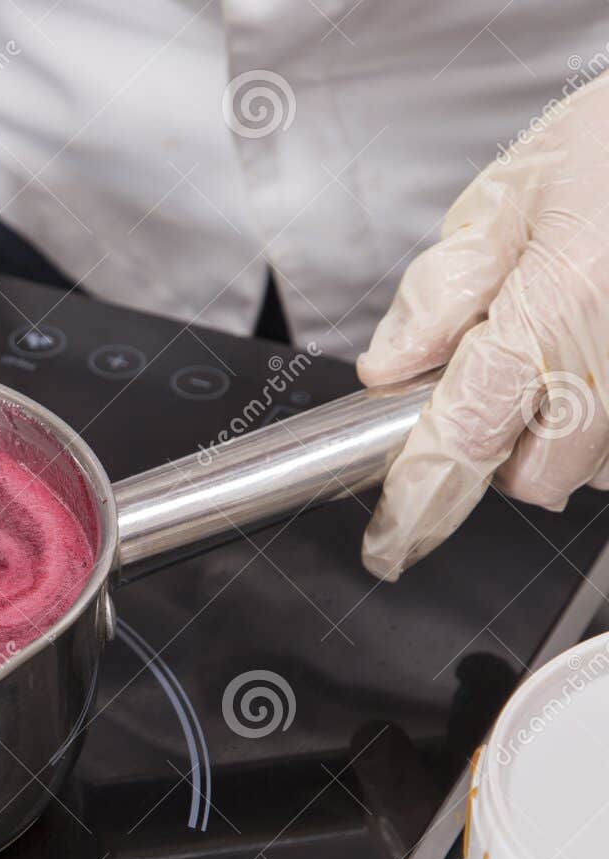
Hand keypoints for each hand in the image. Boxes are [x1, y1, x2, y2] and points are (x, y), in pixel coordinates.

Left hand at [357, 75, 608, 579]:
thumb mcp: (507, 197)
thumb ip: (439, 292)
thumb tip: (388, 368)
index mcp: (557, 307)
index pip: (463, 437)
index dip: (418, 502)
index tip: (388, 543)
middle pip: (536, 477)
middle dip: (495, 451)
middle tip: (486, 377)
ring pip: (594, 467)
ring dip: (558, 433)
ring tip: (560, 343)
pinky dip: (602, 418)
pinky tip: (597, 348)